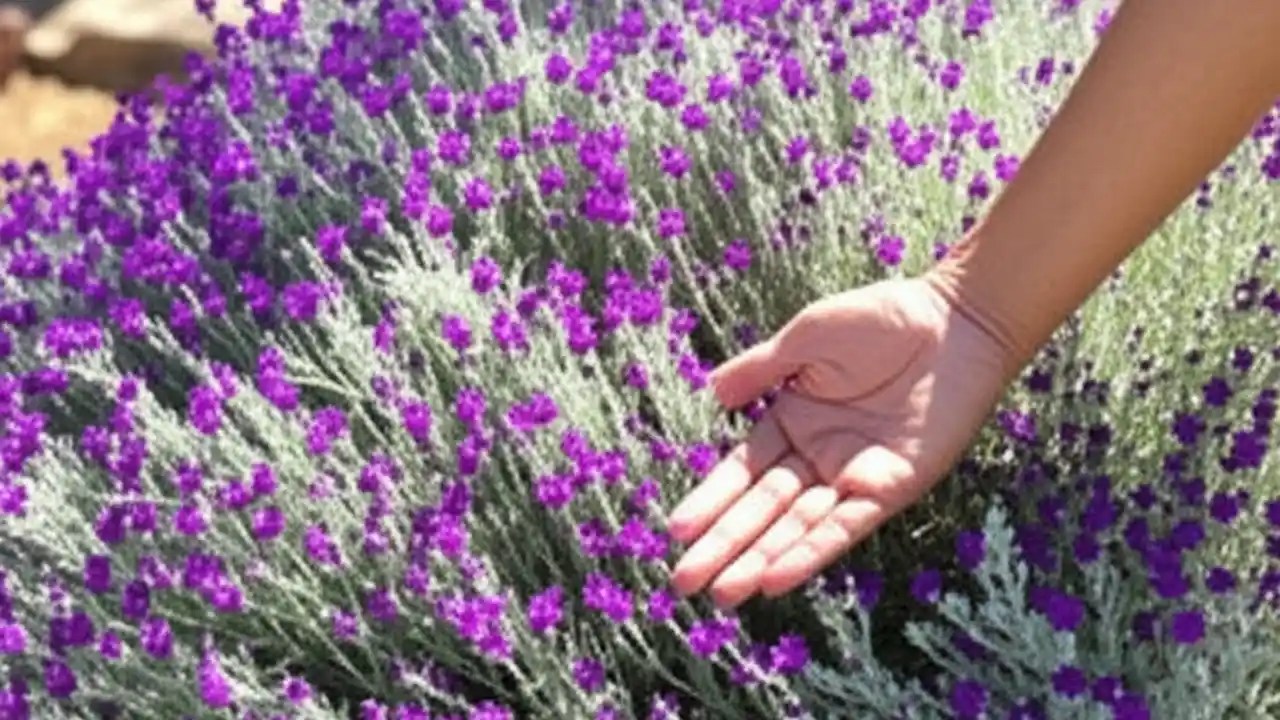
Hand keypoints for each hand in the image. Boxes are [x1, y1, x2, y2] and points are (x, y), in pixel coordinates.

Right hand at [666, 276, 1018, 608]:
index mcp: (793, 420)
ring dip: (760, 560)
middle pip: (763, 509)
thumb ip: (759, 368)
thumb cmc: (882, 318)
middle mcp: (819, 456)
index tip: (677, 530)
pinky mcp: (890, 488)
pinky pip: (843, 526)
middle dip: (725, 545)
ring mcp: (853, 476)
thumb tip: (712, 392)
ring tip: (723, 592)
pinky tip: (777, 577)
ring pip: (796, 526)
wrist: (957, 319)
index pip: (742, 472)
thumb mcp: (806, 336)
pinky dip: (810, 552)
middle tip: (685, 582)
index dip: (711, 501)